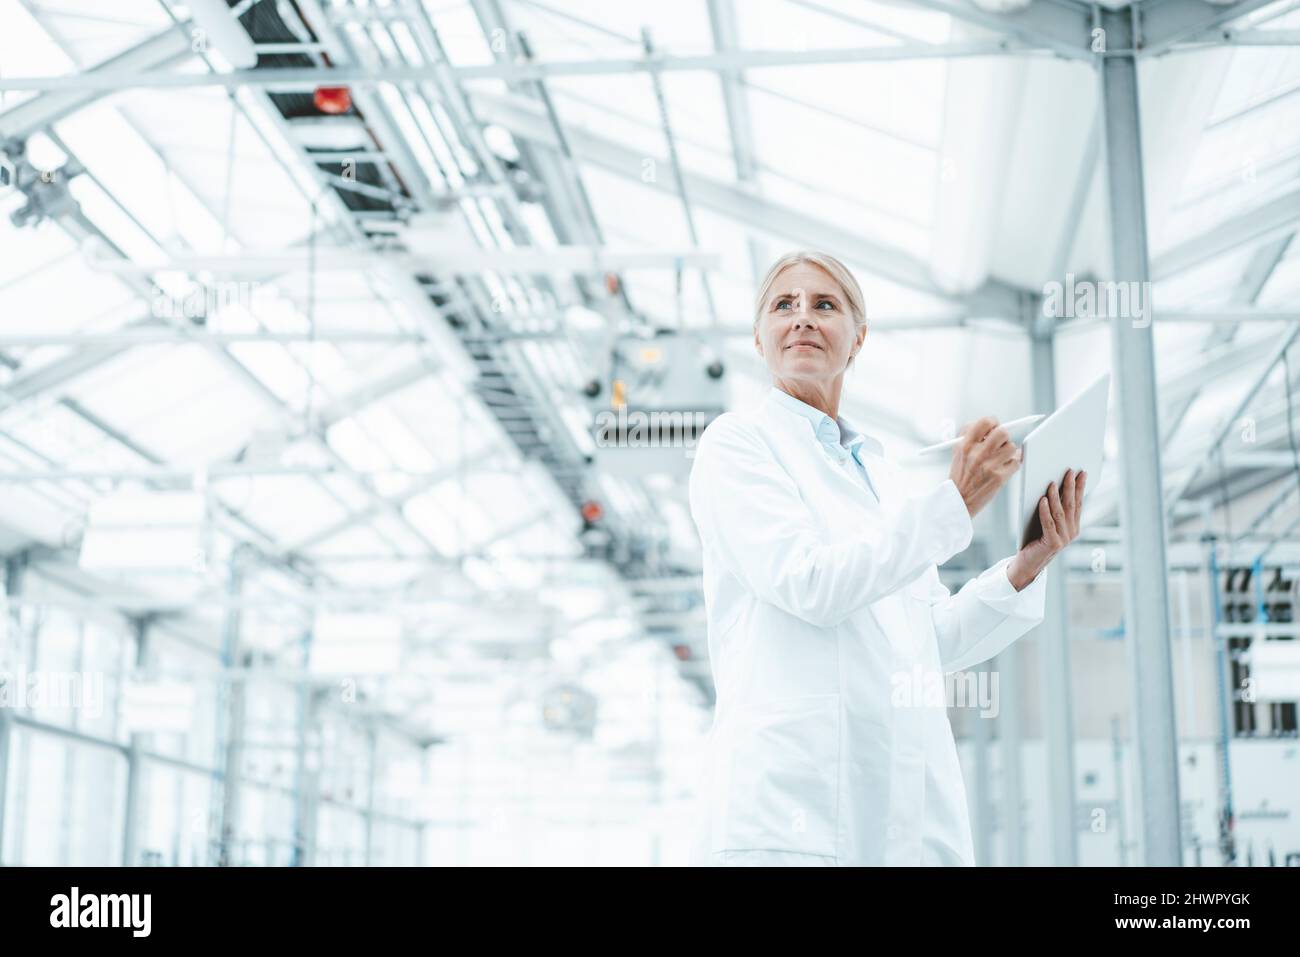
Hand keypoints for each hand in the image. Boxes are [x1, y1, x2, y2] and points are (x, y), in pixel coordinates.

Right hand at [948, 416, 1021, 517]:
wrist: (959, 499)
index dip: (993, 422)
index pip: (985, 422)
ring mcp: (989, 466)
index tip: (994, 427)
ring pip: (1012, 447)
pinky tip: (1004, 468)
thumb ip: (971, 436)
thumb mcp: (958, 451)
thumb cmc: (960, 474)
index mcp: (965, 445)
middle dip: (1004, 437)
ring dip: (1009, 452)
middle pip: (1002, 432)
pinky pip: (1016, 462)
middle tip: (1000, 443)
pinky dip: (1012, 464)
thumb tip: (992, 424)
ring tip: (1000, 458)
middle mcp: (977, 454)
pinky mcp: (999, 478)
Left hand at [1008, 469, 1086, 589]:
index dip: (1080, 487)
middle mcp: (1072, 532)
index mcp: (1074, 526)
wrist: (1028, 563)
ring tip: (1052, 482)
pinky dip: (1045, 510)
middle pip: (1071, 505)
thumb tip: (1052, 484)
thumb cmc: (1035, 539)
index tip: (1081, 472)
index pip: (1078, 503)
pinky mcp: (1052, 543)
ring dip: (1056, 496)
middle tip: (1069, 471)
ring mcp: (1064, 539)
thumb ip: (1053, 509)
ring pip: (1060, 512)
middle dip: (1070, 487)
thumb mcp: (1047, 523)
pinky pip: (1048, 523)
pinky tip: (1042, 499)